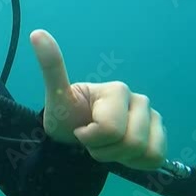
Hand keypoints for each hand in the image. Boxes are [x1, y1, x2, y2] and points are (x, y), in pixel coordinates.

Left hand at [30, 29, 166, 169]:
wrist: (74, 140)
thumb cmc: (67, 118)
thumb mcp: (56, 97)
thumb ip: (51, 67)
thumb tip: (36, 33)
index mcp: (117, 90)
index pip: (109, 128)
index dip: (90, 139)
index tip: (79, 130)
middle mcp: (140, 100)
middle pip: (130, 142)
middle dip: (104, 150)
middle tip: (91, 141)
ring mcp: (152, 117)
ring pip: (144, 151)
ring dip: (119, 157)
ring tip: (106, 146)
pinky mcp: (159, 136)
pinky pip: (156, 157)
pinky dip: (136, 163)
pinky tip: (121, 153)